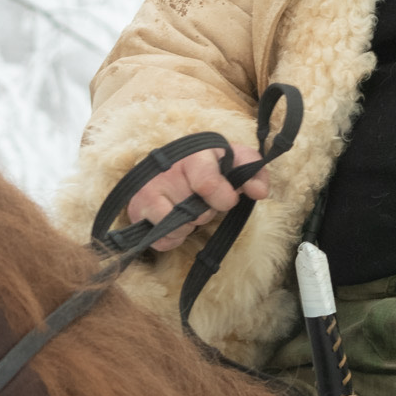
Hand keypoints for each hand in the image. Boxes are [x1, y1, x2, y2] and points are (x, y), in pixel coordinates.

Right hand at [125, 142, 266, 242]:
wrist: (170, 164)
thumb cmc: (208, 164)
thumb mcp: (234, 160)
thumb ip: (253, 171)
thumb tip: (259, 192)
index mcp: (194, 156)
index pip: (206, 183)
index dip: (223, 199)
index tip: (228, 200)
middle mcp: (165, 171)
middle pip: (195, 212)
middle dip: (205, 212)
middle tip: (201, 199)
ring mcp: (147, 191)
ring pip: (177, 227)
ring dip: (188, 225)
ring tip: (186, 208)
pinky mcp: (136, 210)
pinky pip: (161, 240)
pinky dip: (172, 237)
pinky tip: (174, 219)